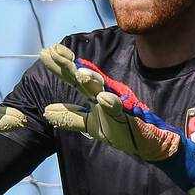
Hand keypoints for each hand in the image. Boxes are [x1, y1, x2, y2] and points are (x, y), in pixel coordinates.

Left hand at [38, 43, 181, 161]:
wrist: (148, 142)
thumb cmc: (120, 129)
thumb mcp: (91, 124)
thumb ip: (71, 117)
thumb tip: (46, 111)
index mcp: (95, 95)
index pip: (74, 78)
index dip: (61, 66)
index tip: (45, 51)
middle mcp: (105, 94)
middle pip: (84, 77)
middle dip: (70, 65)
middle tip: (54, 52)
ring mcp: (118, 103)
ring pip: (102, 89)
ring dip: (91, 80)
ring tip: (79, 73)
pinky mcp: (129, 116)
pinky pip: (120, 109)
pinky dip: (111, 103)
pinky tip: (103, 97)